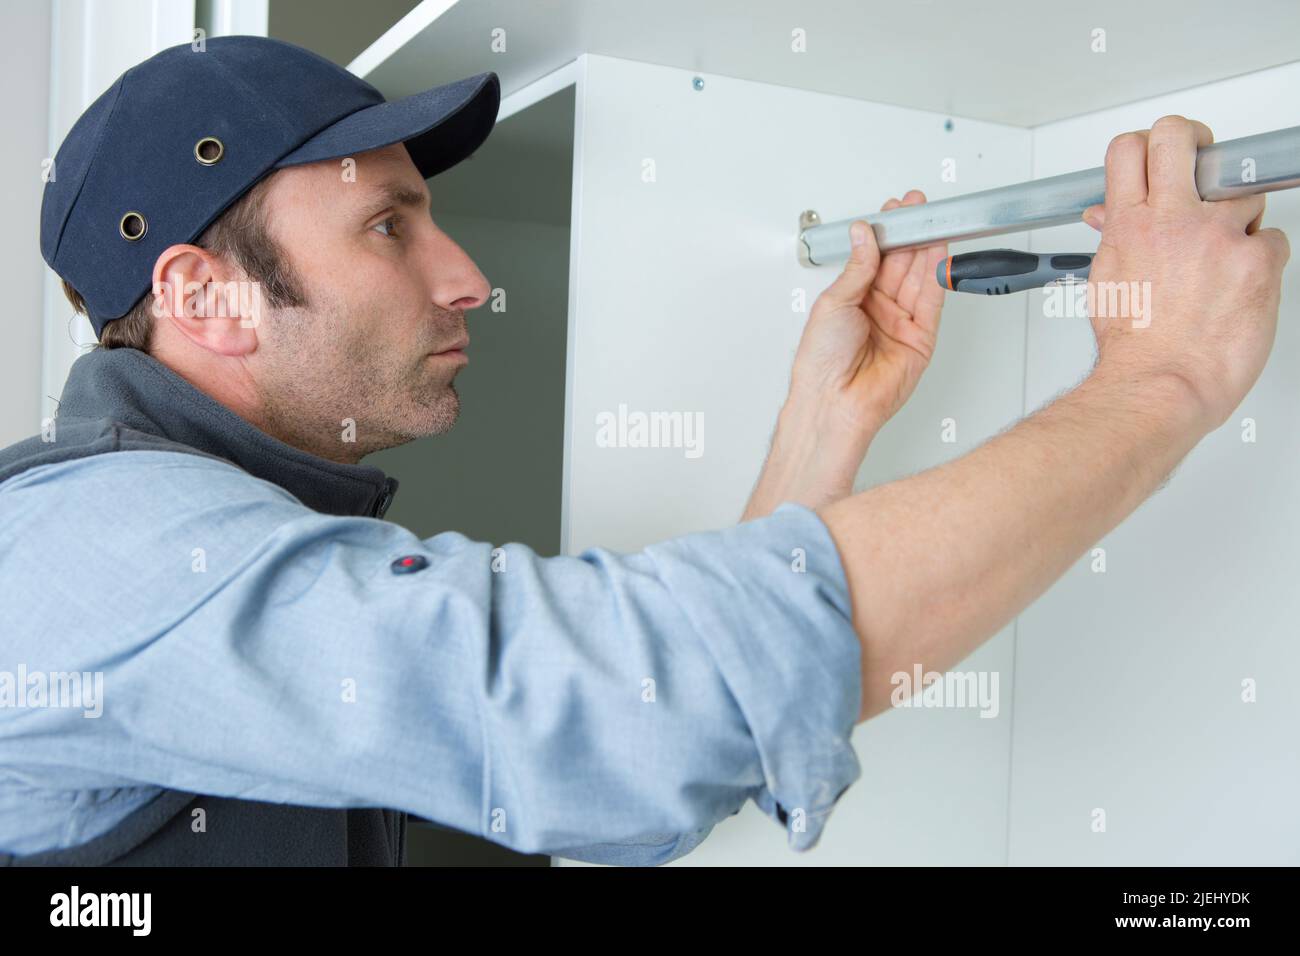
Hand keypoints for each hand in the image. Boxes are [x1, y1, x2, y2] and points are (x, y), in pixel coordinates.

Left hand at [743, 191, 947, 519]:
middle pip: (900, 263)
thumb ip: (858, 267)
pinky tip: (937, 251)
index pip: (875, 257)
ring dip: (925, 248)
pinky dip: (937, 274)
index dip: (886, 232)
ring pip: (918, 277)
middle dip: (909, 233)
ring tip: (929, 222)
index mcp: (851, 299)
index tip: (894, 209)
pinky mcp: (921, 337)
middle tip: (916, 207)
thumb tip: (863, 234)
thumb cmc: (821, 363)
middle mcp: (877, 309)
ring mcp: (900, 322)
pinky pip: (932, 299)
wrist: (834, 401)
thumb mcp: (834, 302)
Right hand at [1081, 116, 1289, 431]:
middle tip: (1204, 161)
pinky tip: (1240, 286)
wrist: (1163, 385)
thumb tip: (1108, 216)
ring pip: (1244, 191)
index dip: (1150, 144)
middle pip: (1183, 137)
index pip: (1133, 148)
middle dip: (1195, 142)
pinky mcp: (1259, 258)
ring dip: (1238, 219)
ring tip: (1221, 259)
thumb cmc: (1135, 348)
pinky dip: (1262, 260)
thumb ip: (1115, 238)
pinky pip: (1273, 239)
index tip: (1163, 153)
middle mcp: (1173, 220)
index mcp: (1129, 225)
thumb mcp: (1108, 282)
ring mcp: (1219, 235)